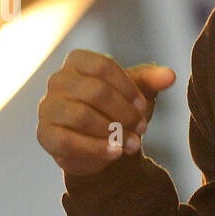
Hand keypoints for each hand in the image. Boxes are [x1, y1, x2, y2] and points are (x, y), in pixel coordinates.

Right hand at [36, 50, 176, 176]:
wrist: (98, 145)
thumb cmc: (116, 110)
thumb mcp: (135, 93)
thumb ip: (151, 81)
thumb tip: (170, 76)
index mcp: (77, 62)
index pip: (103, 65)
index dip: (128, 87)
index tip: (144, 105)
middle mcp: (57, 80)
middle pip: (94, 90)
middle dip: (123, 112)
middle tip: (142, 128)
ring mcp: (47, 107)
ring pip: (81, 116)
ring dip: (113, 132)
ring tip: (133, 145)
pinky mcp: (44, 134)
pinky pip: (68, 141)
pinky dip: (96, 148)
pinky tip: (115, 153)